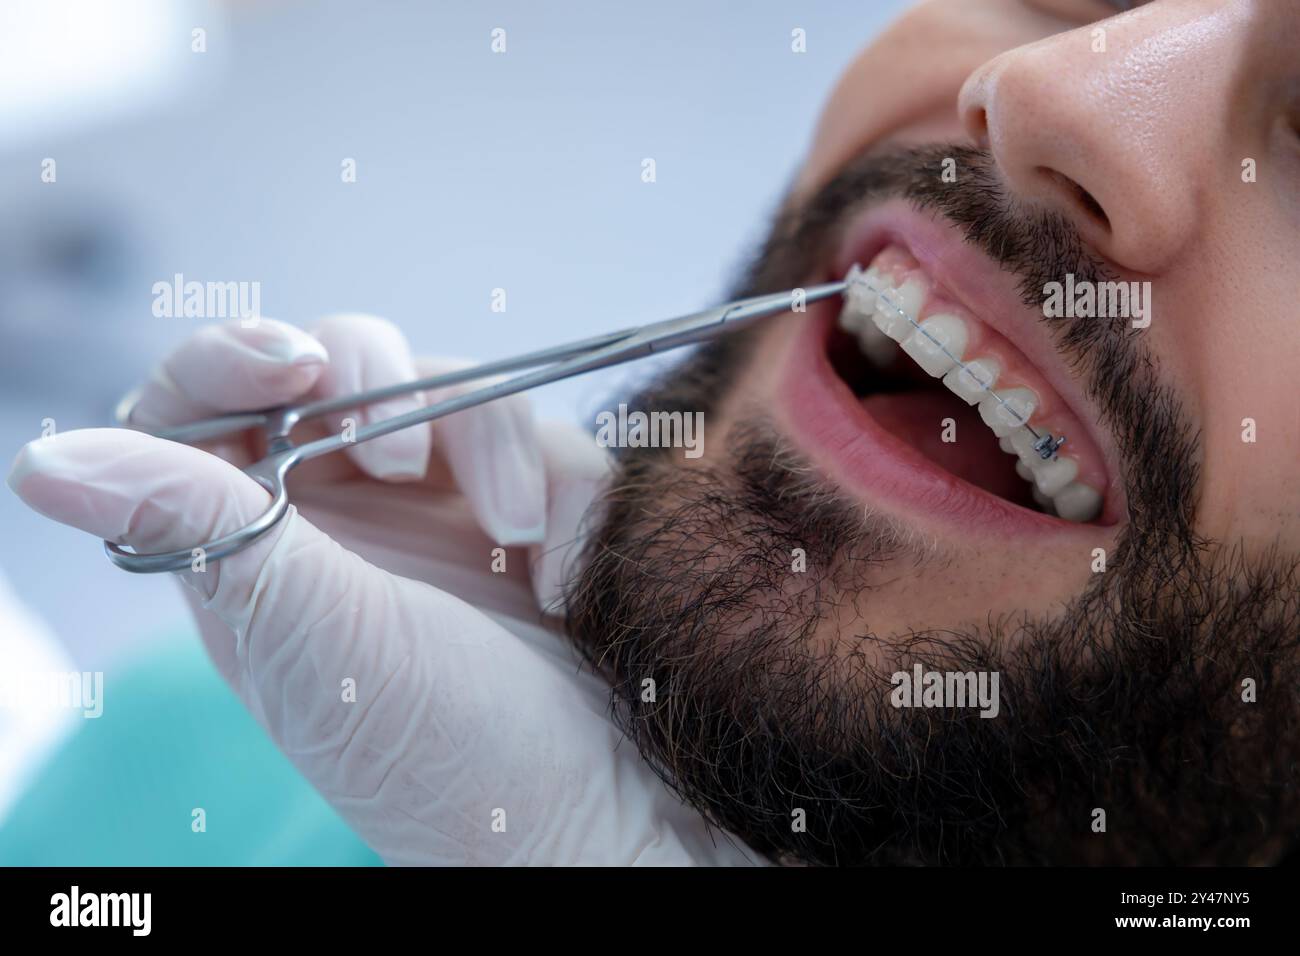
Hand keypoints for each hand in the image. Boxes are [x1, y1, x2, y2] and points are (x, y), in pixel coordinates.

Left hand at [7, 315, 757, 864]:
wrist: (598, 806)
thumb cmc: (440, 753)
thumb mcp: (312, 637)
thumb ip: (198, 528)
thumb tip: (42, 461)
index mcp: (255, 551)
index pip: (205, 410)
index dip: (232, 360)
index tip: (294, 366)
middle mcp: (346, 519)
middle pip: (340, 367)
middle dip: (381, 386)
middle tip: (401, 462)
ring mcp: (445, 509)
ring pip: (457, 386)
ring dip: (498, 445)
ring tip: (520, 542)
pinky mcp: (535, 510)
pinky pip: (546, 435)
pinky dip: (568, 488)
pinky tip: (567, 576)